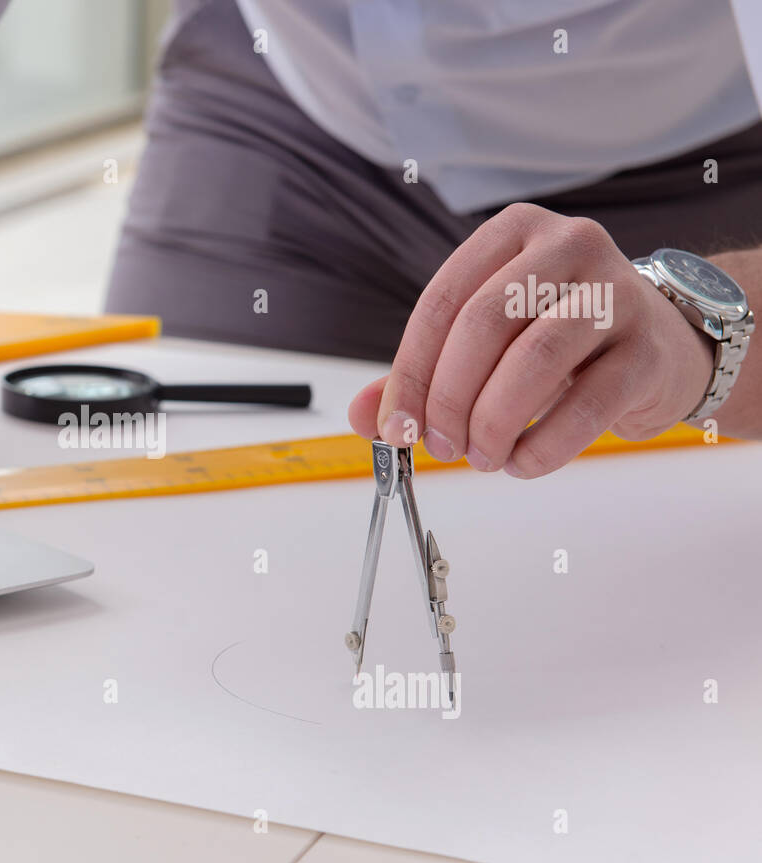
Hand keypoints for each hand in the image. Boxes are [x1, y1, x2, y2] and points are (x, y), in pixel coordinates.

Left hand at [348, 203, 714, 476]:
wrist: (664, 348)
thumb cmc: (559, 342)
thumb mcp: (486, 342)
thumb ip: (423, 371)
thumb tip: (363, 415)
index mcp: (512, 234)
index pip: (442, 301)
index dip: (410, 372)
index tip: (394, 427)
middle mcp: (567, 247)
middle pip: (484, 325)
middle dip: (448, 399)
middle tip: (441, 446)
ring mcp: (616, 293)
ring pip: (533, 359)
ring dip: (493, 422)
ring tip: (482, 456)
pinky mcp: (648, 349)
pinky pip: (585, 404)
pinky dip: (542, 446)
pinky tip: (523, 462)